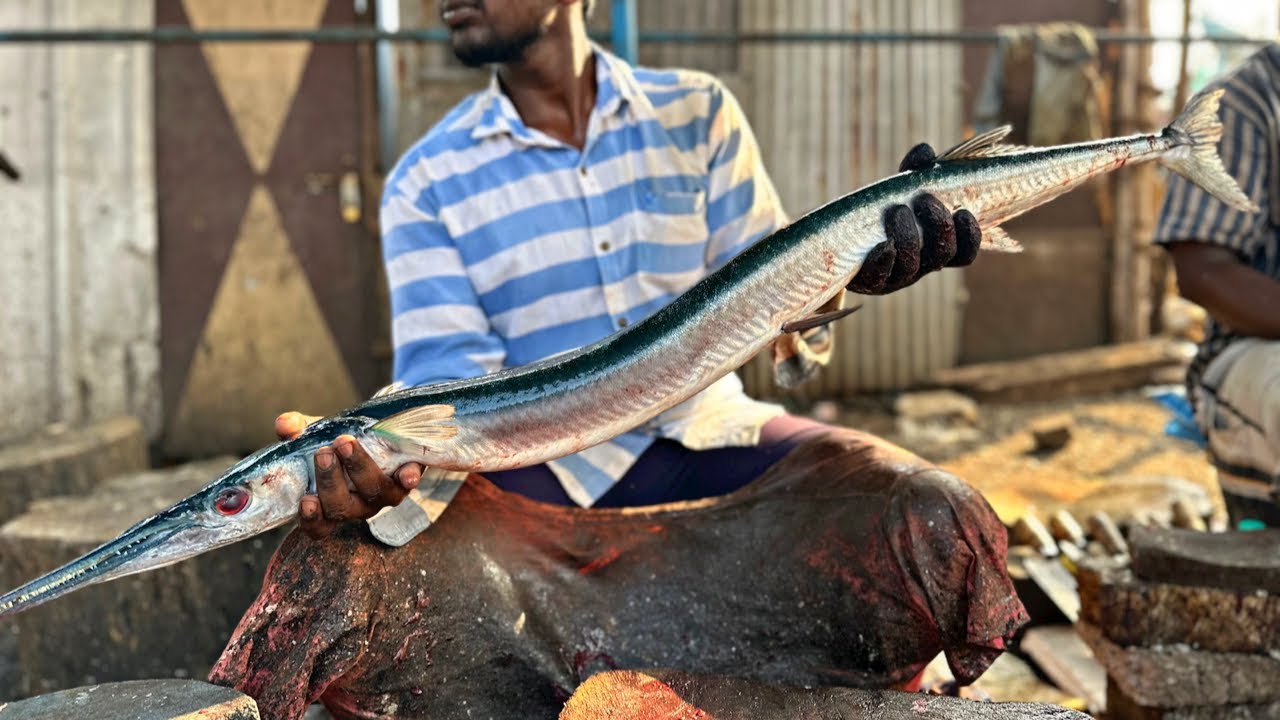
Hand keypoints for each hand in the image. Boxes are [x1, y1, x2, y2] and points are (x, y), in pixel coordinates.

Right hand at [275, 411, 423, 538]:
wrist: (376, 434)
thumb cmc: (337, 446)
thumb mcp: (314, 437)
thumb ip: (297, 432)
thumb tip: (284, 424)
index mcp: (330, 506)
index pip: (318, 527)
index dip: (312, 519)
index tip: (306, 500)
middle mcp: (357, 507)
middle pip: (342, 507)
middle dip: (331, 481)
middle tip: (323, 453)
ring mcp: (383, 495)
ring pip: (373, 492)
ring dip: (359, 468)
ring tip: (344, 442)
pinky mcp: (405, 479)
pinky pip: (408, 481)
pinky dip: (408, 477)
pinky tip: (407, 472)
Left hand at [847, 142, 981, 294]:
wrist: (845, 239)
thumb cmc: (884, 212)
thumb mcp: (902, 189)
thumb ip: (916, 171)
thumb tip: (925, 152)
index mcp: (936, 248)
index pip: (964, 254)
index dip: (970, 237)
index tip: (963, 211)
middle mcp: (922, 265)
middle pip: (942, 255)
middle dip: (939, 225)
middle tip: (925, 199)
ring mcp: (896, 276)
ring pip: (912, 265)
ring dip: (910, 237)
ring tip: (898, 210)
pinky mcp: (870, 280)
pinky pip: (880, 276)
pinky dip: (884, 260)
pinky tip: (884, 244)